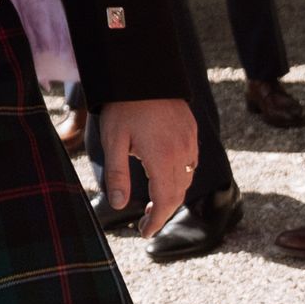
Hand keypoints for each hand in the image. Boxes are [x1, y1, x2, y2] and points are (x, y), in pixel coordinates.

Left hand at [96, 97, 198, 238]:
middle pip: (178, 193)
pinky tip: (165, 174)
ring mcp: (189, 140)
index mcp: (162, 158)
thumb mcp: (113, 141)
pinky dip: (180, 175)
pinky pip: (191, 161)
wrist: (143, 71)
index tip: (145, 233)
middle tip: (146, 222)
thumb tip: (118, 205)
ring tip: (152, 201)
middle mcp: (181, 152)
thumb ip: (117, 175)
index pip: (164, 201)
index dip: (156, 221)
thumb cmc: (124, 107)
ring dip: (172, 194)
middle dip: (163, 212)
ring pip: (186, 178)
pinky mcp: (191, 130)